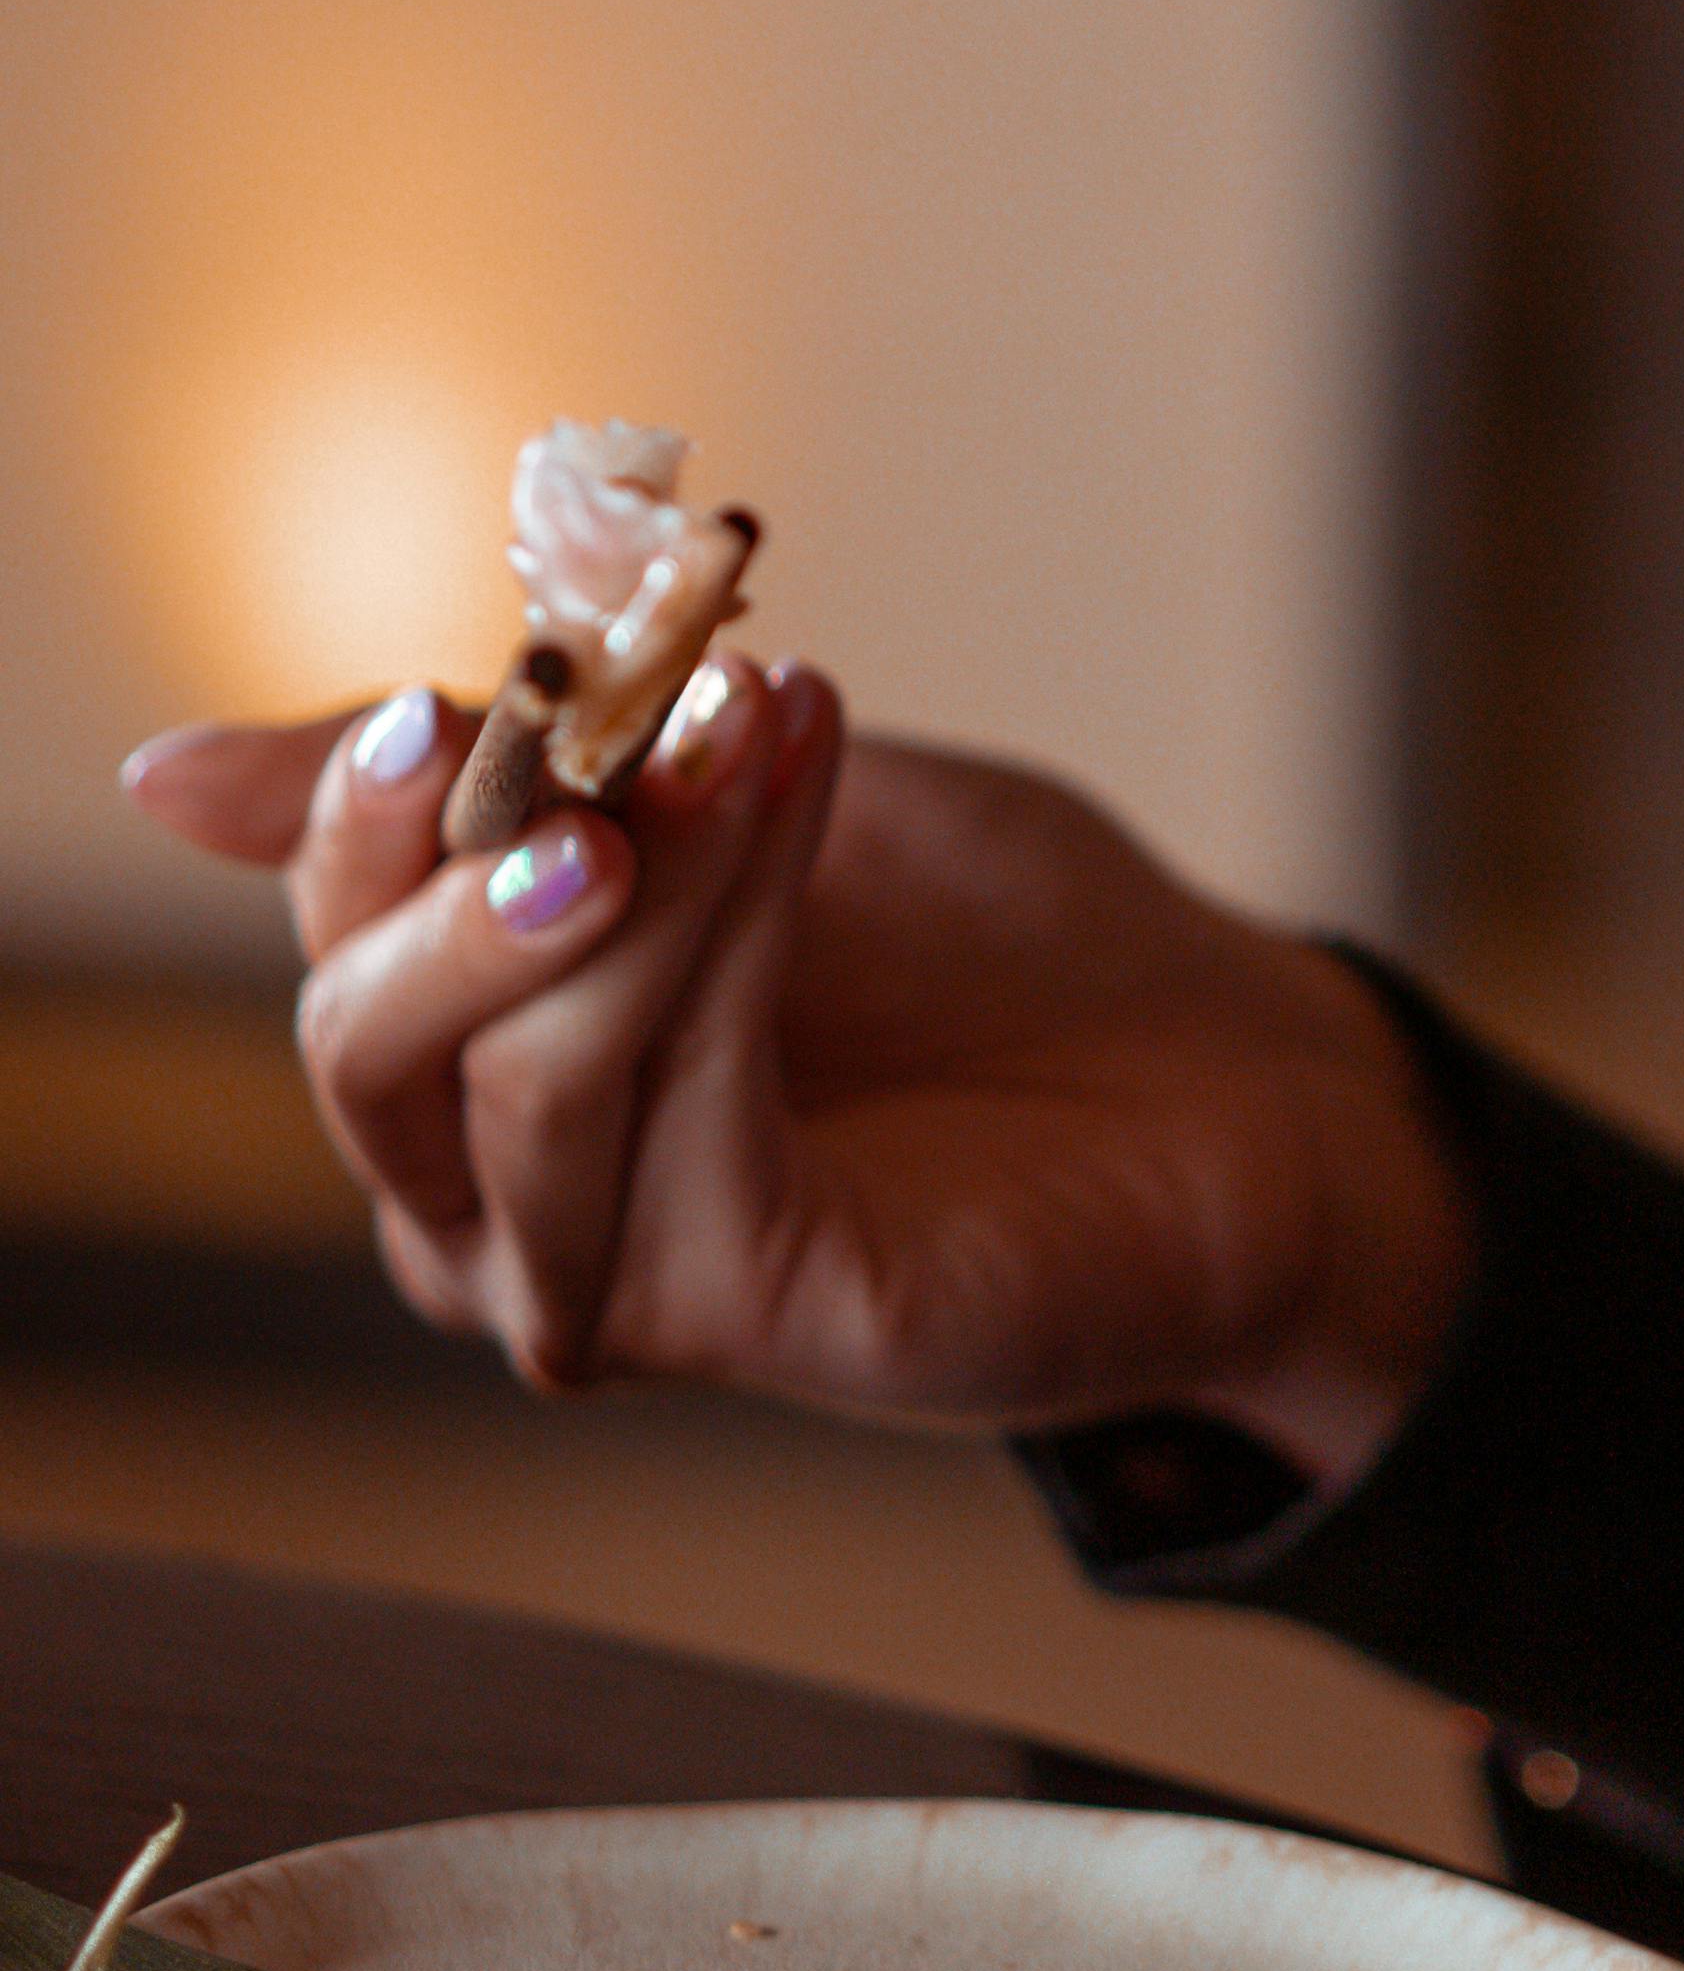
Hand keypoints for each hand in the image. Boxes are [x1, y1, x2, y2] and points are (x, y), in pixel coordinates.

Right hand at [119, 674, 1477, 1475]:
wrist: (1239, 1069)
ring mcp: (613, 1276)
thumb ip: (494, 773)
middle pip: (358, 1046)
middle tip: (594, 736)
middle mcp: (500, 1201)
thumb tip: (156, 773)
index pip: (330, 931)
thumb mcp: (728, 801)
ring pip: (521, 1083)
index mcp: (477, 1061)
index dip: (368, 796)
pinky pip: (674, 1131)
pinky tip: (806, 787)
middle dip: (454, 873)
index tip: (477, 658)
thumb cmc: (988, 944)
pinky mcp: (747, 1312)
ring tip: (762, 719)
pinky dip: (730, 944)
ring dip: (646, 878)